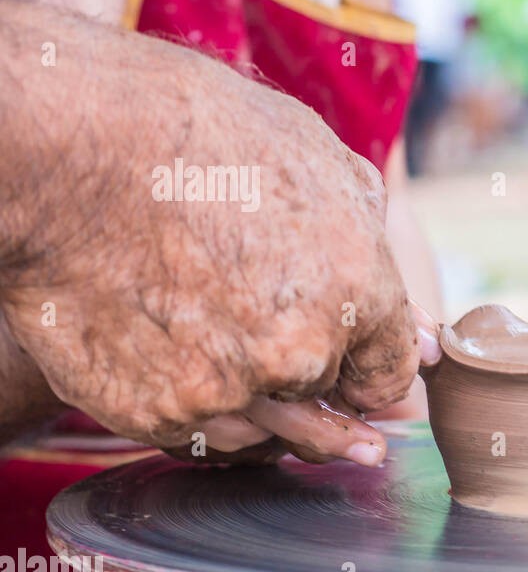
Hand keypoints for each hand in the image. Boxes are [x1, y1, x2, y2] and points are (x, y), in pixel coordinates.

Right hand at [0, 0, 439, 461]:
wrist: (64, 149)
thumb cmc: (190, 133)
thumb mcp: (314, 158)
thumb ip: (372, 245)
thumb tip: (419, 332)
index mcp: (356, 287)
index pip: (392, 374)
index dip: (374, 371)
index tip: (357, 369)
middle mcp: (302, 350)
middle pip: (332, 403)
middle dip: (317, 380)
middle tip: (274, 341)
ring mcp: (229, 389)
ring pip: (271, 432)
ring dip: (263, 406)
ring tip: (222, 345)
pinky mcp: (158, 413)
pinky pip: (205, 438)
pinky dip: (204, 413)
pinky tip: (185, 365)